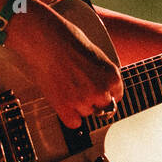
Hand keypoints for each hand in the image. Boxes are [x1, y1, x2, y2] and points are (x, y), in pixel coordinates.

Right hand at [12, 8, 122, 128]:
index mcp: (112, 76)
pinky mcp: (65, 108)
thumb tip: (99, 85)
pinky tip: (62, 102)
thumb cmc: (66, 39)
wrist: (45, 39)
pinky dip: (68, 115)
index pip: (116, 95)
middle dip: (93, 99)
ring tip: (66, 87)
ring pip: (86, 113)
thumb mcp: (95, 54)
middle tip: (78, 86)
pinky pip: (73, 123)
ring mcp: (83, 101)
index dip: (104, 91)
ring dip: (78, 105)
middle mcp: (101, 90)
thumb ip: (100, 73)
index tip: (96, 89)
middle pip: (103, 106)